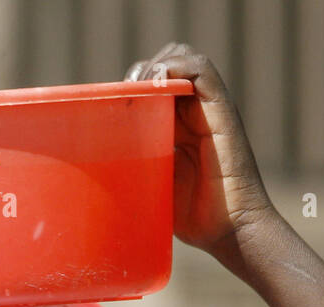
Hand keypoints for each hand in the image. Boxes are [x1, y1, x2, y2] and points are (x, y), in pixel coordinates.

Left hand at [125, 43, 278, 276]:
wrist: (231, 232)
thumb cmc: (195, 220)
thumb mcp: (155, 187)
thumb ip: (136, 170)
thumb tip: (92, 174)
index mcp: (178, 128)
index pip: (153, 86)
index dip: (131, 86)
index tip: (108, 105)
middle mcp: (194, 113)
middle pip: (165, 66)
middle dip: (139, 72)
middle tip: (119, 96)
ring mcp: (209, 109)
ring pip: (181, 58)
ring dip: (154, 66)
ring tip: (136, 88)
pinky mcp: (222, 110)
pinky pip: (201, 69)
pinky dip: (176, 66)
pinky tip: (155, 85)